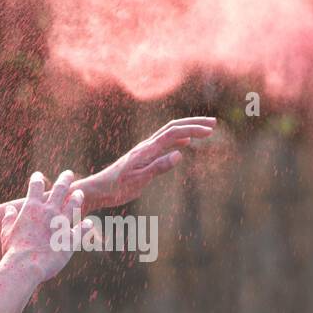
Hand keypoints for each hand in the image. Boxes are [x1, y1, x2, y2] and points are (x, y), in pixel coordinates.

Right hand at [0, 170, 92, 283]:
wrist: (26, 266)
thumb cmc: (13, 250)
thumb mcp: (7, 232)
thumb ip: (8, 219)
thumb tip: (9, 210)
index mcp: (31, 208)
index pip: (35, 186)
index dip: (37, 179)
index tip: (38, 175)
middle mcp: (48, 211)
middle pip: (59, 190)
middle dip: (64, 179)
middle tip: (68, 173)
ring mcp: (61, 224)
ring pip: (73, 206)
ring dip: (77, 199)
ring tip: (79, 193)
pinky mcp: (70, 239)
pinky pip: (81, 230)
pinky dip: (86, 226)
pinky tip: (90, 223)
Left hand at [82, 117, 216, 210]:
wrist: (98, 189)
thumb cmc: (116, 188)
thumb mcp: (138, 180)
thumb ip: (158, 167)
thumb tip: (180, 154)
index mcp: (147, 149)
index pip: (174, 133)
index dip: (193, 128)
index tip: (210, 130)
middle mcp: (146, 146)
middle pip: (173, 127)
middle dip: (194, 123)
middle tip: (214, 123)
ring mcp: (145, 151)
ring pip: (169, 133)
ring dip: (188, 129)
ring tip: (205, 130)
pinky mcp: (143, 157)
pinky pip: (164, 143)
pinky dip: (178, 139)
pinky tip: (185, 142)